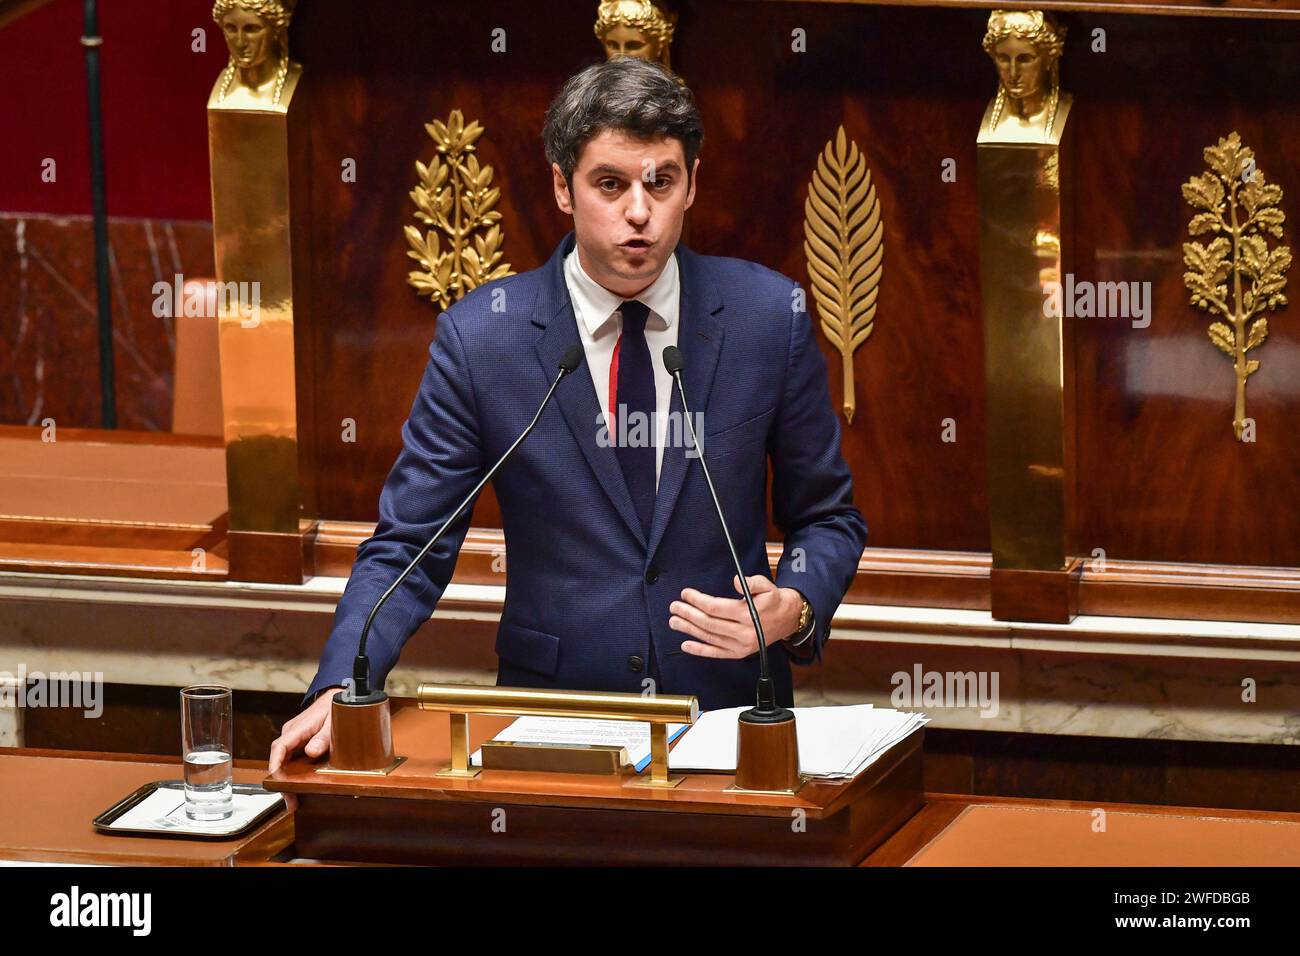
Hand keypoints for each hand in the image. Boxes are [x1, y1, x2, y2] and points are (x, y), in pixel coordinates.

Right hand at [268, 686, 340, 810]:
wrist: (337, 696)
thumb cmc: (334, 707)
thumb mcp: (333, 722)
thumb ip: (324, 737)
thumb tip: (311, 752)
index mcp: (297, 728)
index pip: (279, 747)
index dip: (275, 765)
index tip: (275, 781)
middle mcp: (291, 734)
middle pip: (278, 759)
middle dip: (280, 781)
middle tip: (290, 800)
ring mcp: (293, 738)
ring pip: (283, 760)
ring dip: (285, 779)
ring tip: (292, 799)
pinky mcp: (298, 742)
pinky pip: (290, 758)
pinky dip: (291, 772)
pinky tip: (296, 785)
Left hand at [670, 575, 802, 658]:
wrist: (787, 619)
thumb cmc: (773, 600)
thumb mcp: (767, 586)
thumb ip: (752, 582)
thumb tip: (736, 582)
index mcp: (749, 615)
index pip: (716, 608)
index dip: (698, 601)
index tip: (686, 593)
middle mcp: (744, 633)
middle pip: (709, 623)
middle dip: (689, 614)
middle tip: (674, 607)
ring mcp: (741, 646)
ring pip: (709, 637)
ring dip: (689, 630)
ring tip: (674, 621)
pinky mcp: (739, 654)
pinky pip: (716, 653)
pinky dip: (699, 650)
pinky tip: (686, 644)